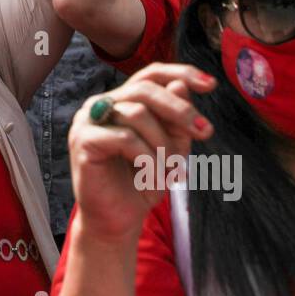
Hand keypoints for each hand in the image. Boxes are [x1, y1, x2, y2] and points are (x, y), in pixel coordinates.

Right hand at [68, 64, 215, 242]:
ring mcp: (87, 121)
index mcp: (121, 101)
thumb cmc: (141, 183)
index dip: (181, 73)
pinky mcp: (83, 142)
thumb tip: (181, 86)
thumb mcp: (170, 149)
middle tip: (204, 133)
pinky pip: (125, 138)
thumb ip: (175, 120)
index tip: (211, 85)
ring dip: (164, 144)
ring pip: (137, 113)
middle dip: (180, 110)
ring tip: (173, 170)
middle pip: (145, 89)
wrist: (118, 221)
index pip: (150, 74)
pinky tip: (152, 176)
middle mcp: (100, 104)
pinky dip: (147, 158)